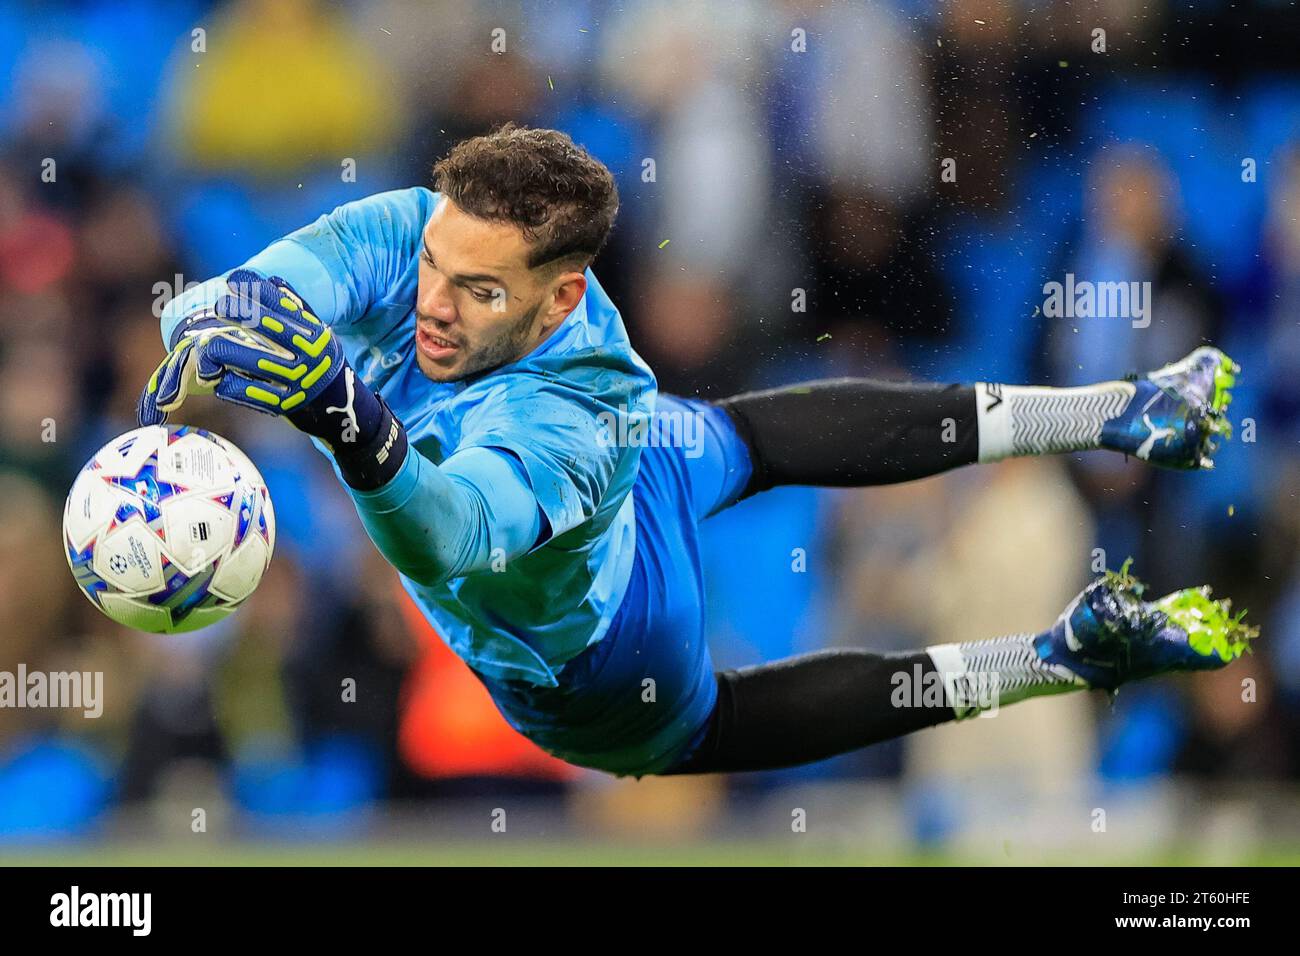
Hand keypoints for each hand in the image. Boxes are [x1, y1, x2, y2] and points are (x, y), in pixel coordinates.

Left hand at [137, 269, 407, 488]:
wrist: (337, 404)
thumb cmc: (318, 360)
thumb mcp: (317, 332)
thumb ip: (295, 307)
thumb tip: (269, 279)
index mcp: (316, 335)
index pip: (283, 305)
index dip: (255, 290)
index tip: (233, 281)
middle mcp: (310, 357)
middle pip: (269, 328)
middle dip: (239, 313)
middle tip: (219, 306)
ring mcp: (298, 382)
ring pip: (254, 361)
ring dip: (225, 350)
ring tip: (206, 344)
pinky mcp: (286, 405)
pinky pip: (250, 393)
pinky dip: (229, 384)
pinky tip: (216, 376)